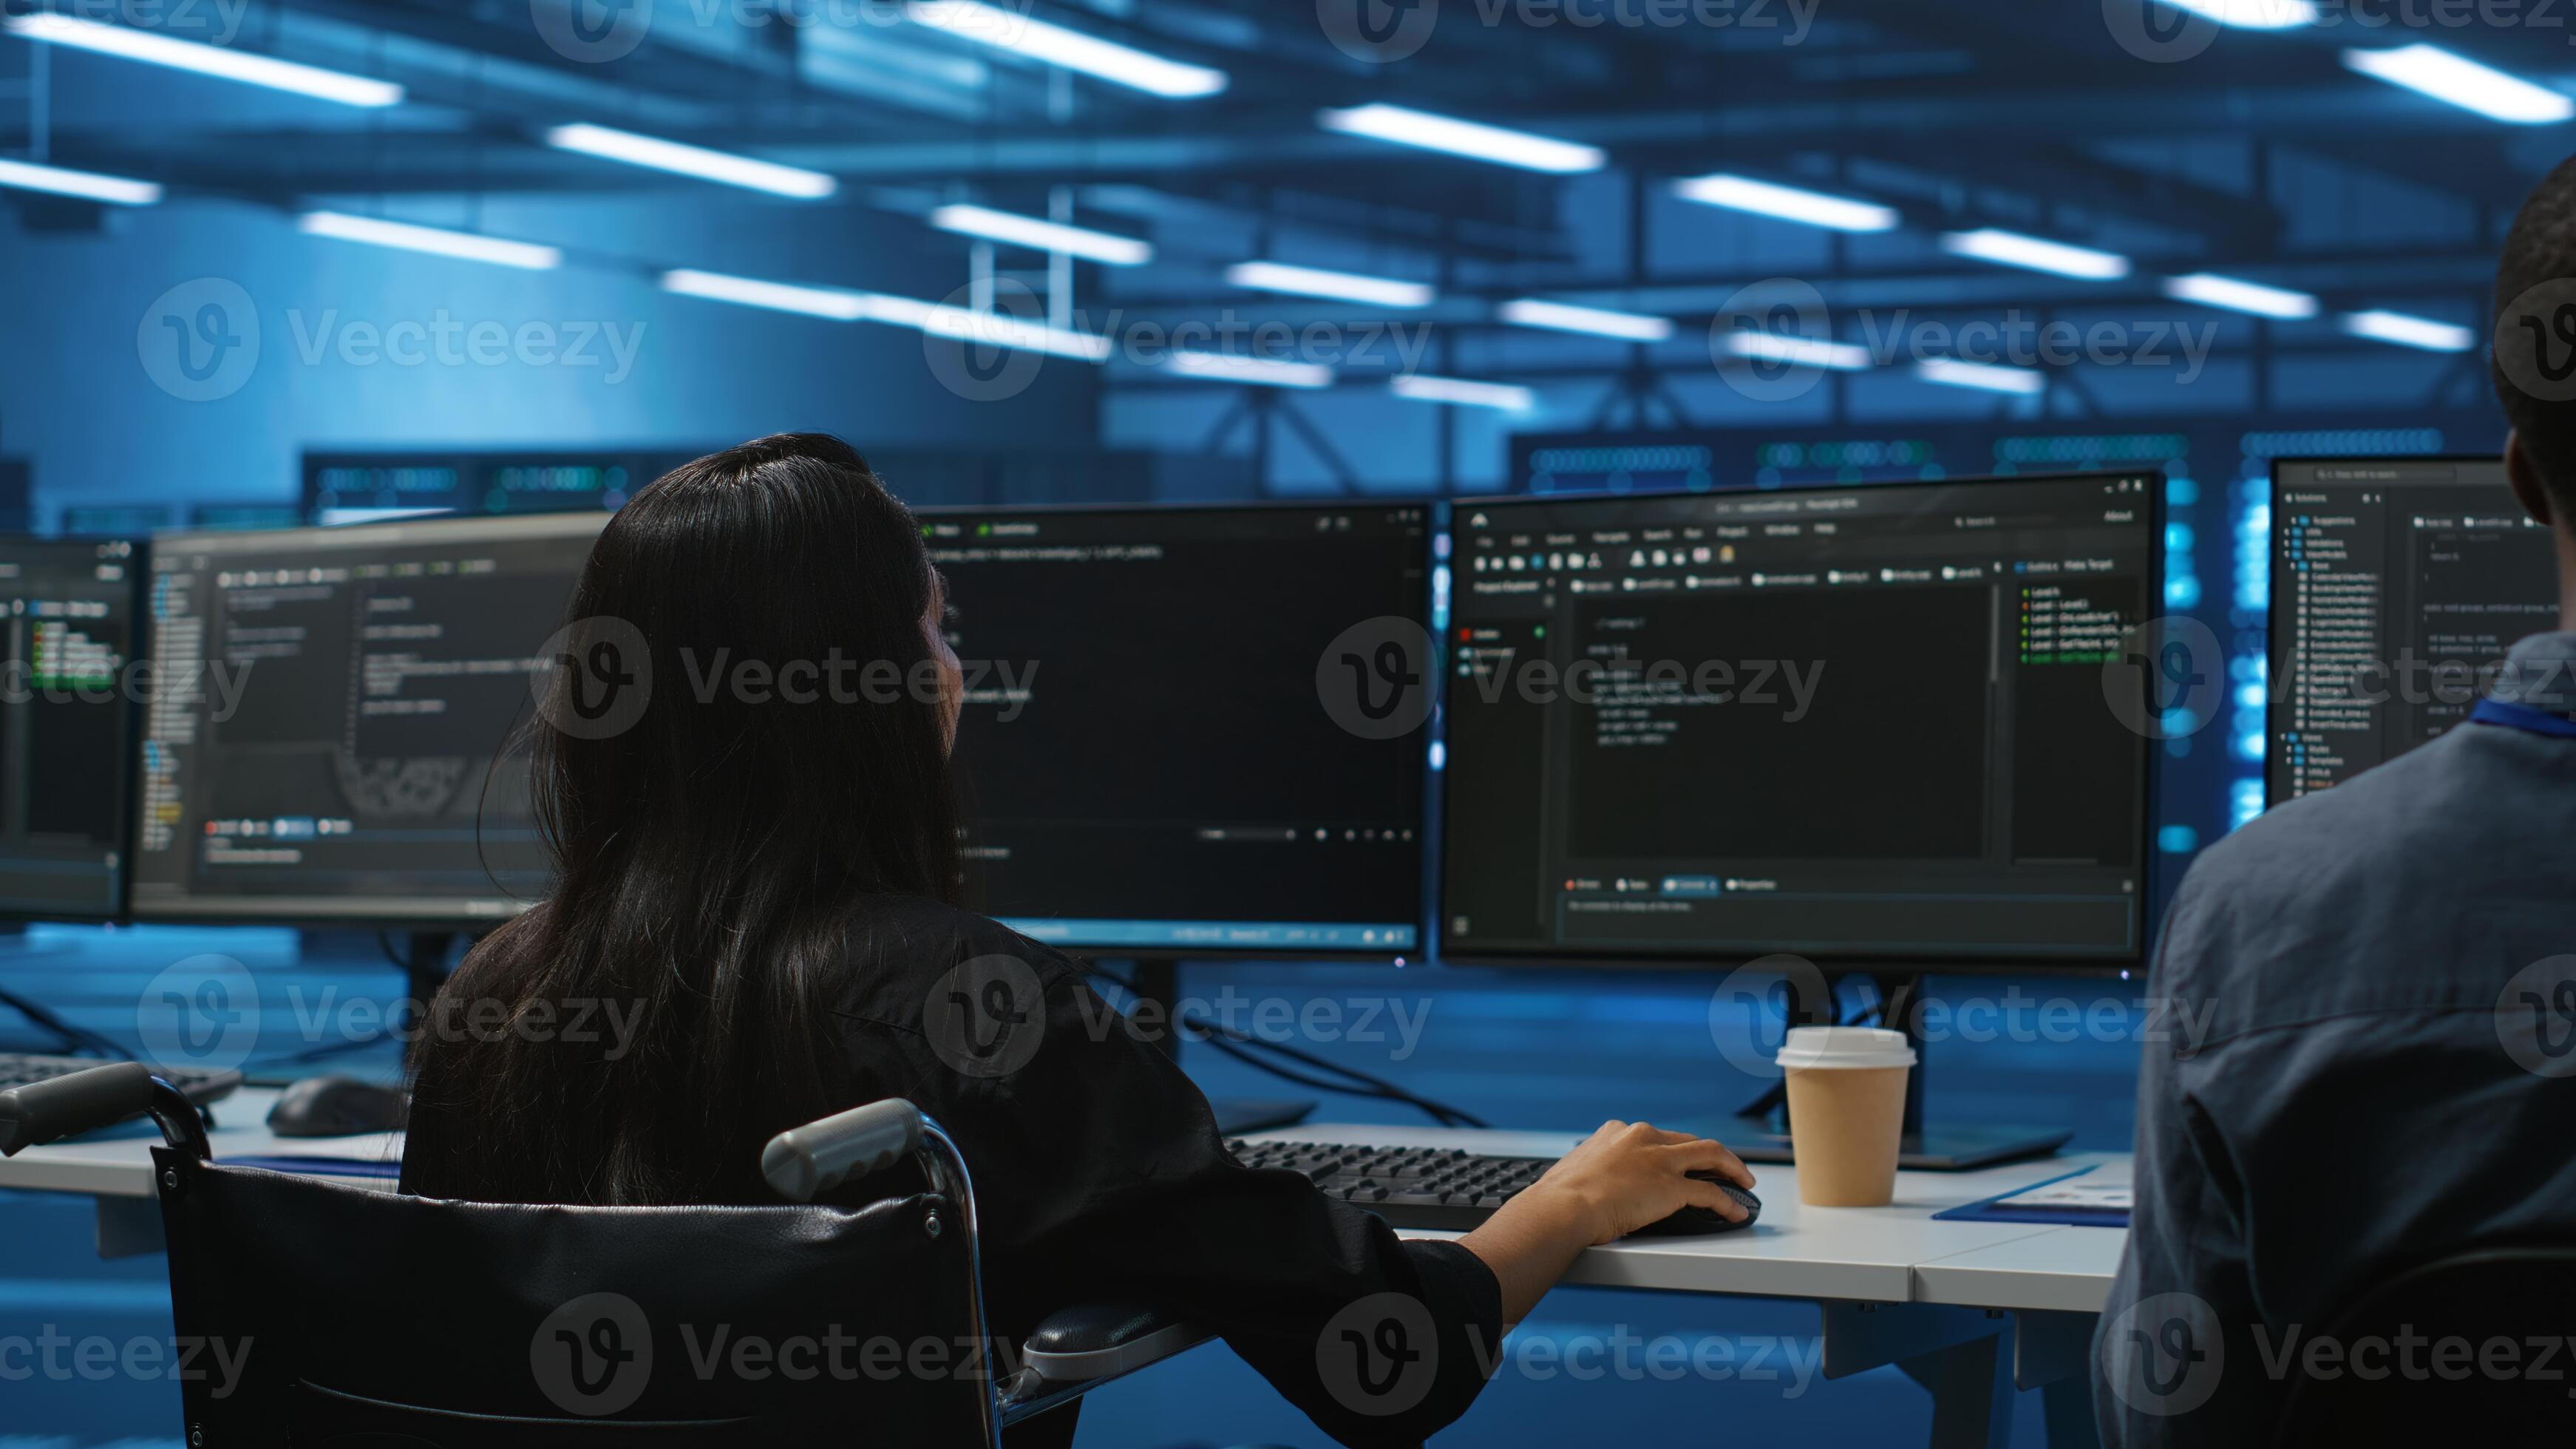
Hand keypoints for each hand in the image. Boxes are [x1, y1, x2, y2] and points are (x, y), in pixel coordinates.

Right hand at [1518, 1120, 1756, 1243]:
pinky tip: (1736, 1211)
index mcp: (1616, 1133)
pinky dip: (1728, 1201)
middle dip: (1709, 1154)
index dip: (1671, 1149)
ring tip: (1744, 1180)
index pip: (1655, 1136)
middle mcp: (1642, 1138)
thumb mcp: (1574, 1170)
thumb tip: (1586, 1185)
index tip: (1677, 1160)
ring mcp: (1660, 1161)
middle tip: (1722, 1167)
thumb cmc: (1559, 1196)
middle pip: (1688, 1141)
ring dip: (1732, 1166)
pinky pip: (1711, 1192)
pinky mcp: (1673, 1186)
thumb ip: (1590, 1170)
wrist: (1564, 1206)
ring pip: (1711, 1154)